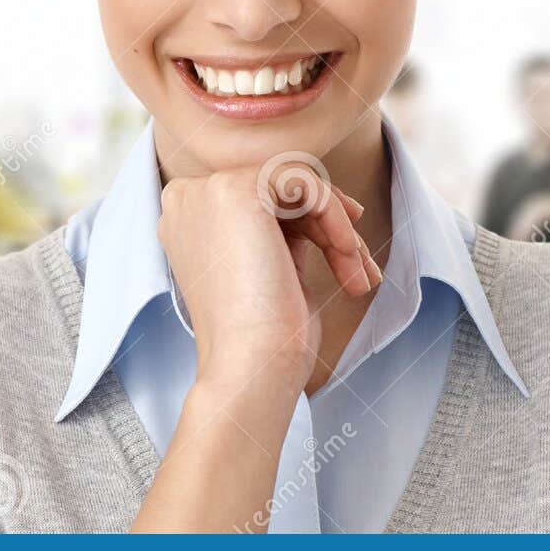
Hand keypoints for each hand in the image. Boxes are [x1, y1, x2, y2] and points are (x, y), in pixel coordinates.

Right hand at [156, 161, 380, 397]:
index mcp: (189, 219)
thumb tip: (323, 202)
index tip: (346, 243)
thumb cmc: (264, 334)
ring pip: (297, 185)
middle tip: (360, 263)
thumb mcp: (269, 266)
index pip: (262, 200)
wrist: (251, 365)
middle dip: (329, 225)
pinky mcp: (236, 190)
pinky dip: (335, 216)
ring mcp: (208, 192)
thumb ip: (280, 229)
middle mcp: (189, 199)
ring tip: (358, 274)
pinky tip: (348, 254)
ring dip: (337, 229)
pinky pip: (305, 184)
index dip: (309, 218)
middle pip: (281, 190)